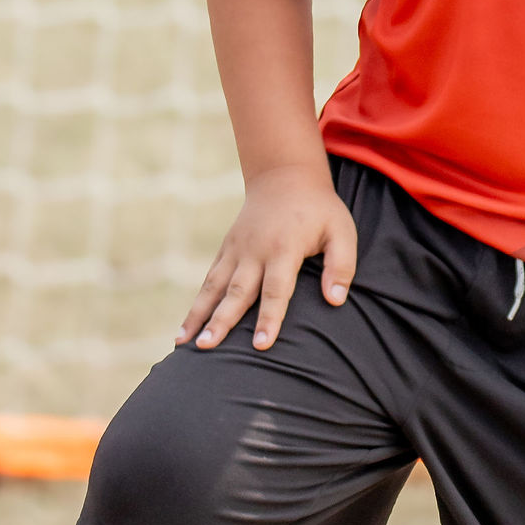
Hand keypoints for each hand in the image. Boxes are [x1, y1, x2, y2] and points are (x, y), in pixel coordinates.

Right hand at [177, 163, 356, 352]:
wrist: (284, 176)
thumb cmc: (319, 210)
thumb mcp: (342, 231)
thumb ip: (342, 265)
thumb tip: (336, 300)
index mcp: (284, 248)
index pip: (276, 290)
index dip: (269, 318)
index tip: (261, 346)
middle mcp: (254, 251)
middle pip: (237, 292)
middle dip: (221, 321)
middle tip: (208, 348)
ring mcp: (236, 249)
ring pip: (214, 287)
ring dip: (197, 315)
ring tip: (182, 343)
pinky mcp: (226, 249)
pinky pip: (209, 279)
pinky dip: (196, 303)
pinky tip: (186, 328)